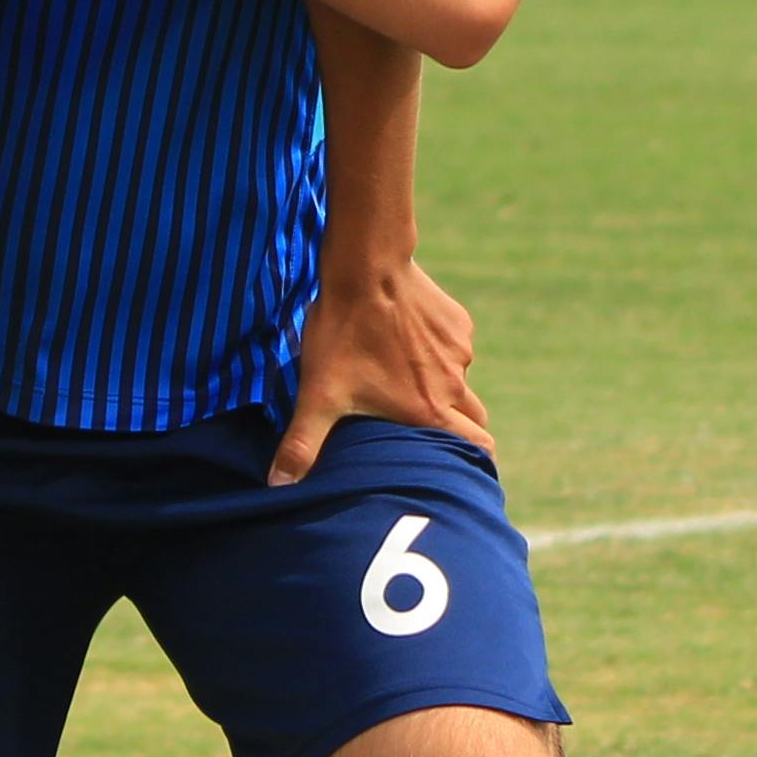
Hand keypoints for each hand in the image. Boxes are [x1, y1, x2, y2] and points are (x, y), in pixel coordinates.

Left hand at [272, 247, 487, 483]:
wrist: (366, 269)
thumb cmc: (342, 335)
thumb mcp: (318, 394)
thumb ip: (302, 444)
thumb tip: (278, 486)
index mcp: (430, 410)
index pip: (478, 448)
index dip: (474, 462)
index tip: (459, 466)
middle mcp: (454, 384)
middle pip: (476, 420)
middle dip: (461, 429)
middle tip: (429, 428)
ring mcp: (460, 351)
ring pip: (462, 381)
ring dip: (444, 387)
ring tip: (407, 381)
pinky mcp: (457, 324)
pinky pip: (455, 348)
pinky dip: (439, 353)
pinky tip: (406, 342)